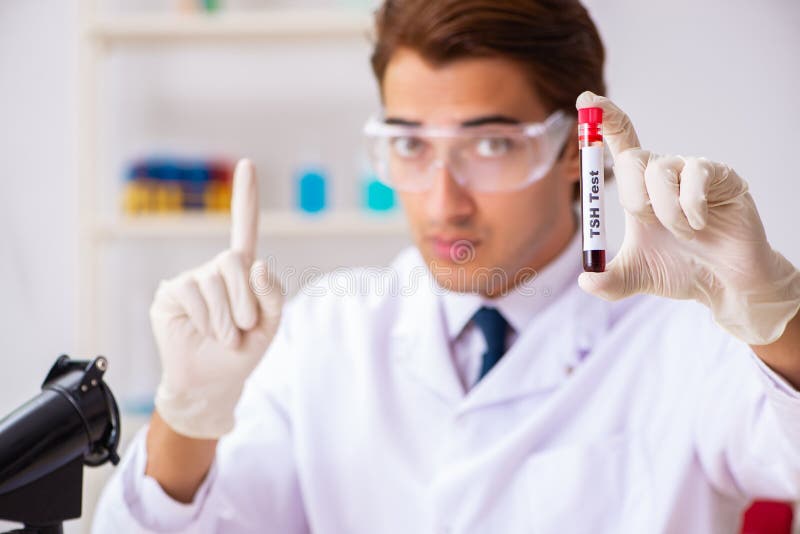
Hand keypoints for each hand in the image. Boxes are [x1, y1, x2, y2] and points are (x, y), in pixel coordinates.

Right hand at [150, 159, 283, 438]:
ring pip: (214, 279)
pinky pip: (191, 292)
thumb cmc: (243, 351)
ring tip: (225, 337)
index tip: (248, 164)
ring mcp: (190, 280)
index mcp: (242, 272)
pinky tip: (205, 332)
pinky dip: (206, 318)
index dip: (245, 198)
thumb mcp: (270, 325)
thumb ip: (273, 295)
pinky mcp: (170, 295)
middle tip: (243, 327)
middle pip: (234, 260)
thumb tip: (258, 265)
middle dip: (246, 300)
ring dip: (227, 317)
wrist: (214, 383)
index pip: (244, 229)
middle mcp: (215, 270)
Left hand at [575, 92, 799, 345]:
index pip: (619, 143)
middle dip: (632, 195)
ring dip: (666, 212)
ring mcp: (692, 172)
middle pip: (632, 157)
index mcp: (638, 187)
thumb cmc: (679, 270)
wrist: (724, 285)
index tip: (586, 100)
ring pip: (661, 171)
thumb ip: (607, 281)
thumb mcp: (634, 278)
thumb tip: (586, 280)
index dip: (603, 120)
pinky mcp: (721, 177)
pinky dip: (690, 207)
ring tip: (684, 233)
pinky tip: (701, 225)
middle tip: (648, 221)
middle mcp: (663, 172)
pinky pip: (696, 177)